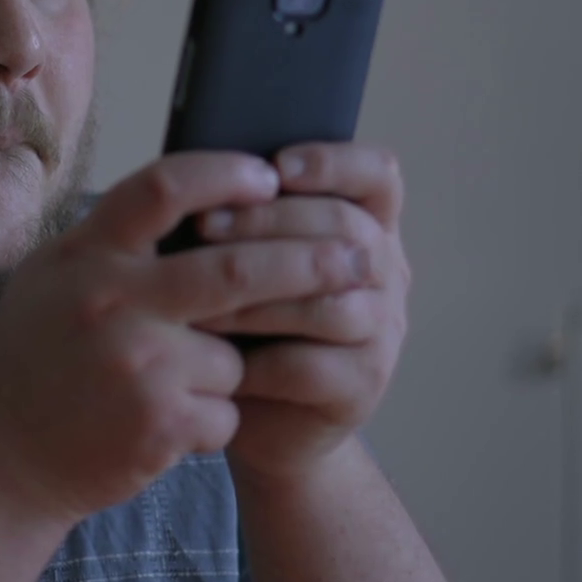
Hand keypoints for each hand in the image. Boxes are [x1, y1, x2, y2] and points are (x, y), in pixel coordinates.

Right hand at [0, 152, 376, 524]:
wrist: (2, 461)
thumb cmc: (33, 360)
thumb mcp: (52, 280)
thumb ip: (113, 240)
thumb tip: (193, 192)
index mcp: (85, 257)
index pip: (162, 189)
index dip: (224, 175)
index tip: (269, 176)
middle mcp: (111, 303)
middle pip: (232, 268)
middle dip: (306, 263)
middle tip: (356, 256)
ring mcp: (138, 365)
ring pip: (235, 354)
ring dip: (228, 370)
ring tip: (174, 385)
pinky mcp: (160, 424)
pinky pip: (226, 411)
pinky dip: (212, 418)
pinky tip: (163, 426)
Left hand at [194, 142, 410, 485]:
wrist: (263, 419)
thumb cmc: (245, 326)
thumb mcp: (247, 263)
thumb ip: (247, 219)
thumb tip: (199, 173)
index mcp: (368, 228)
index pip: (379, 177)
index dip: (335, 163)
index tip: (277, 166)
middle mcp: (385, 275)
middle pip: (347, 231)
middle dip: (269, 224)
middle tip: (205, 225)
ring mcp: (383, 333)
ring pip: (328, 303)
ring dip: (256, 295)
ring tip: (196, 295)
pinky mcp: (362, 388)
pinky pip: (311, 365)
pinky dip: (256, 357)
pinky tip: (213, 353)